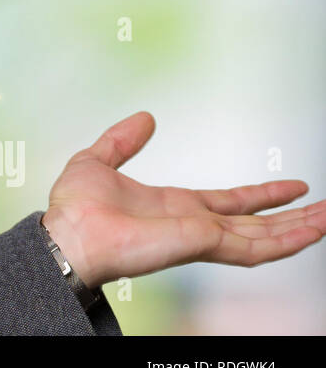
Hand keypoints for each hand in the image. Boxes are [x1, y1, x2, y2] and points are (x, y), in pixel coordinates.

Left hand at [42, 111, 325, 288]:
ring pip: (265, 238)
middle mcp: (194, 225)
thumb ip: (122, 141)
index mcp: (175, 207)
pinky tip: (312, 232)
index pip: (231, 203)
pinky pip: (254, 248)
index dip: (261, 195)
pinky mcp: (201, 244)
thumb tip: (144, 118)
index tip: (291, 186)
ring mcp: (201, 238)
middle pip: (257, 224)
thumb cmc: (74, 208)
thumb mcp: (98, 160)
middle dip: (293, 217)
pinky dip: (286, 241)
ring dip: (301, 229)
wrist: (65, 232)